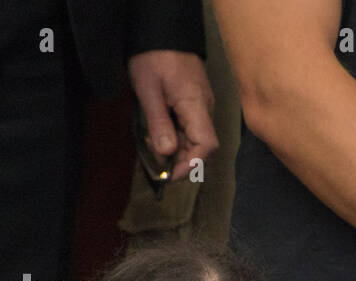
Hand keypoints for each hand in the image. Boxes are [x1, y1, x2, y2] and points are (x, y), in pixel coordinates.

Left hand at [128, 50, 217, 180]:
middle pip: (203, 147)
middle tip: (157, 168)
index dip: (192, 165)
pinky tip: (160, 137)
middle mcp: (205, 109)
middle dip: (182, 163)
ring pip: (197, 140)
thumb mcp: (148, 89)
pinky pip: (192, 129)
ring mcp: (202, 106)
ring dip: (178, 152)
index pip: (207, 145)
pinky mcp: (195, 104)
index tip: (170, 175)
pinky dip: (178, 140)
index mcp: (196, 105)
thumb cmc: (153, 56)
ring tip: (154, 150)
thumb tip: (167, 153)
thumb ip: (159, 122)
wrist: (162, 31)